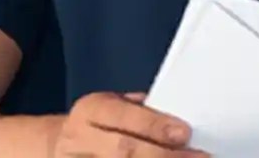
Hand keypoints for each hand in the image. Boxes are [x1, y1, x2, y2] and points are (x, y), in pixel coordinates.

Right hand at [51, 91, 209, 156]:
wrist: (60, 145)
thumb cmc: (101, 124)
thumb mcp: (116, 106)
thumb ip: (143, 111)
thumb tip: (181, 117)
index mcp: (91, 110)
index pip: (123, 116)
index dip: (154, 126)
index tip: (184, 133)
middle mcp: (79, 138)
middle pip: (123, 151)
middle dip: (163, 156)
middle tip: (197, 157)